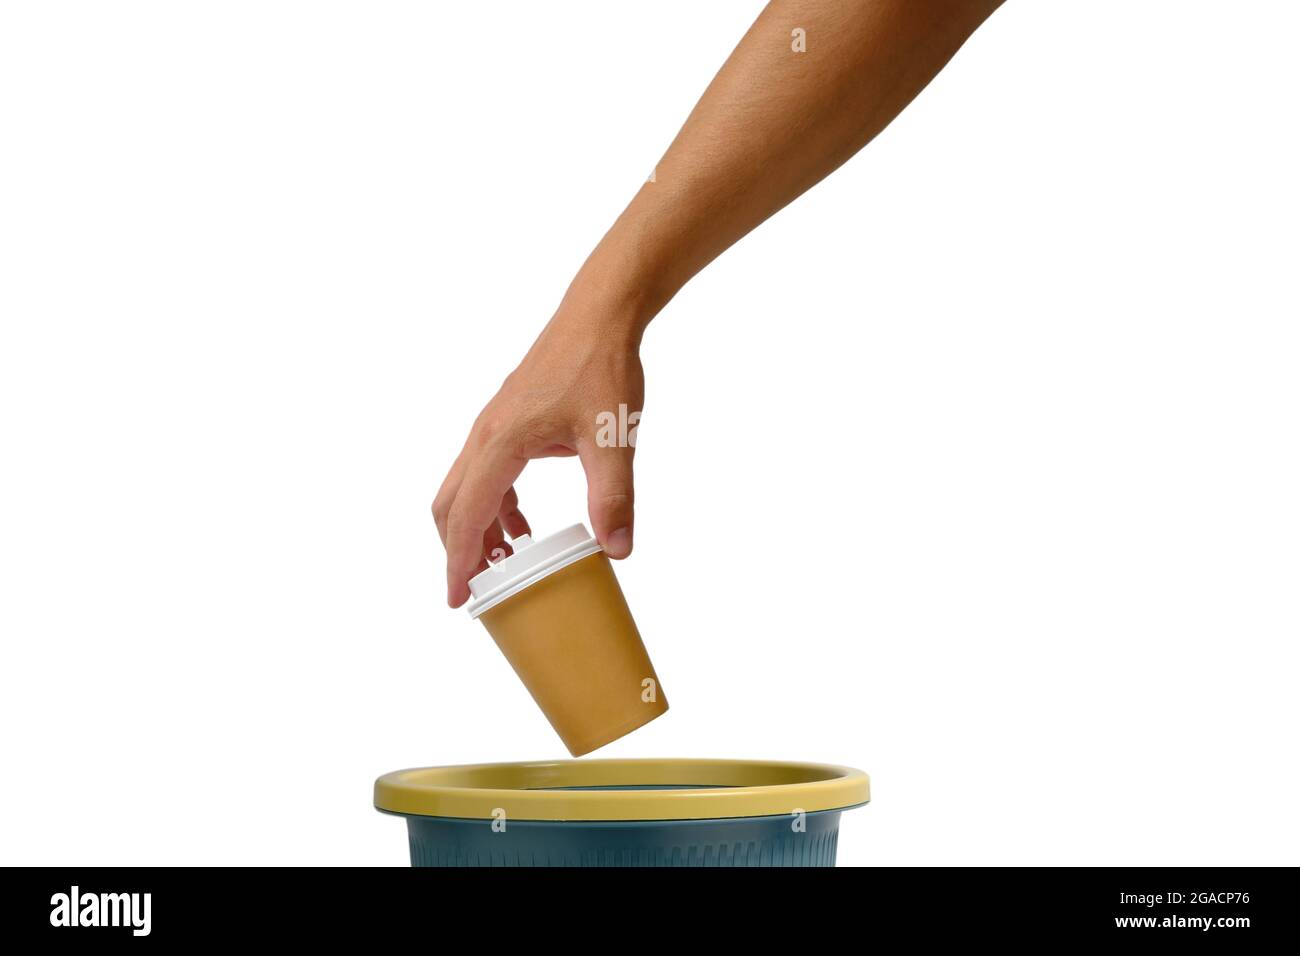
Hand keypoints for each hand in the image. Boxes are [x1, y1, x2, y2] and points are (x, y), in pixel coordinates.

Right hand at [433, 285, 645, 606]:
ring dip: (478, 528)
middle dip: (458, 549)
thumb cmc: (601, 367)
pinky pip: (488, 472)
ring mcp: (494, 425)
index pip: (467, 514)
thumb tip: (618, 550)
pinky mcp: (510, 420)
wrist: (601, 315)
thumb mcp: (612, 439)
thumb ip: (614, 497)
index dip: (459, 560)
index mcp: (501, 442)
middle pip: (451, 503)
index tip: (456, 597)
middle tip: (475, 589)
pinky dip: (496, 505)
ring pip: (466, 488)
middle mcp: (486, 434)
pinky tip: (522, 524)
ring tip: (502, 564)